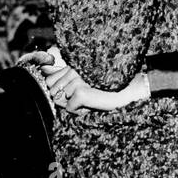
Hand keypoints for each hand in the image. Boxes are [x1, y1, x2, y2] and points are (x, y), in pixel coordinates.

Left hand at [19, 49, 148, 112]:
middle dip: (66, 99)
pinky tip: (91, 105)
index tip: (76, 92)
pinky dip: (79, 111)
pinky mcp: (81, 92)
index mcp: (73, 65)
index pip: (49, 80)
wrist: (128, 92)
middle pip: (53, 91)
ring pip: (60, 100)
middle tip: (85, 97)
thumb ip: (64, 81)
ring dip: (74, 105)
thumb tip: (48, 86)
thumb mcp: (84, 82)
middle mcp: (73, 70)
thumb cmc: (108, 88)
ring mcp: (77, 80)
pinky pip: (69, 108)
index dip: (58, 90)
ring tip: (90, 100)